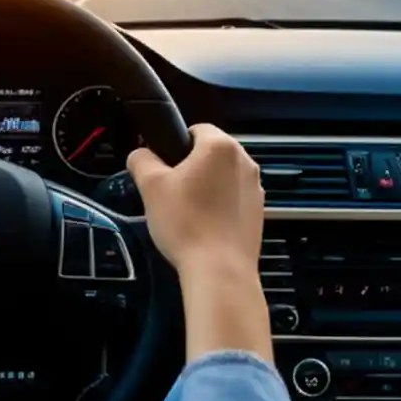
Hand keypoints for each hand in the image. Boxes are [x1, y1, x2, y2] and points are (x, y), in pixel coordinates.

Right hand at [127, 124, 270, 361]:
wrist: (219, 271)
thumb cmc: (185, 223)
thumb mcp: (151, 187)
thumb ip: (141, 160)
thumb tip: (140, 154)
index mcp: (221, 146)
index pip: (195, 129)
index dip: (175, 146)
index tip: (163, 169)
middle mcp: (245, 162)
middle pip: (210, 154)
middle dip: (191, 168)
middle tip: (171, 193)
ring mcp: (256, 189)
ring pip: (223, 178)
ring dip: (207, 188)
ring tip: (188, 214)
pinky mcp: (259, 213)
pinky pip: (234, 200)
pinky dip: (220, 207)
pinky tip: (205, 227)